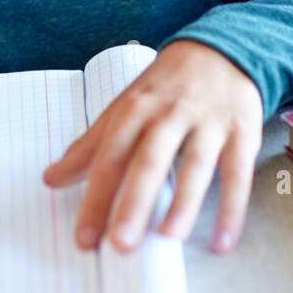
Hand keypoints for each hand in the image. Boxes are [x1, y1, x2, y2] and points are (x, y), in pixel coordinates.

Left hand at [42, 40, 262, 254]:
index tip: (84, 237)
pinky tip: (223, 242)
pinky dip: (232, 208)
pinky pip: (237, 173)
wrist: (221, 49)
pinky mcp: (241, 131)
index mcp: (135, 109)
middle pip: (149, 160)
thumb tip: (51, 178)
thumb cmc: (165, 85)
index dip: (96, 198)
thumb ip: (89, 145)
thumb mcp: (125, 106)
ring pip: (195, 165)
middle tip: (120, 243)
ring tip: (168, 239)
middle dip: (133, 202)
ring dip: (183, 204)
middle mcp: (170, 114)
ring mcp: (207, 122)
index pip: (110, 157)